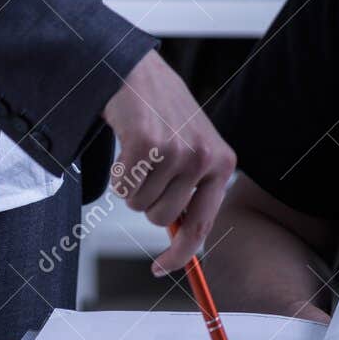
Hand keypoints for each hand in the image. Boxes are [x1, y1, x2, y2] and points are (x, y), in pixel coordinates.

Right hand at [102, 49, 235, 272]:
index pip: (202, 228)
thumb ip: (193, 191)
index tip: (160, 268)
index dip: (179, 256)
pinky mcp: (147, 143)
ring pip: (138, 203)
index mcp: (222, 163)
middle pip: (160, 219)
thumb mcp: (192, 148)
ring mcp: (176, 150)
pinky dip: (116, 173)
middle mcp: (204, 158)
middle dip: (145, 202)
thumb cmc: (163, 113)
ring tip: (138, 153)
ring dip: (130, 185)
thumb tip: (182, 243)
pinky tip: (125, 145)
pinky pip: (121, 186)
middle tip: (146, 170)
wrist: (137, 71)